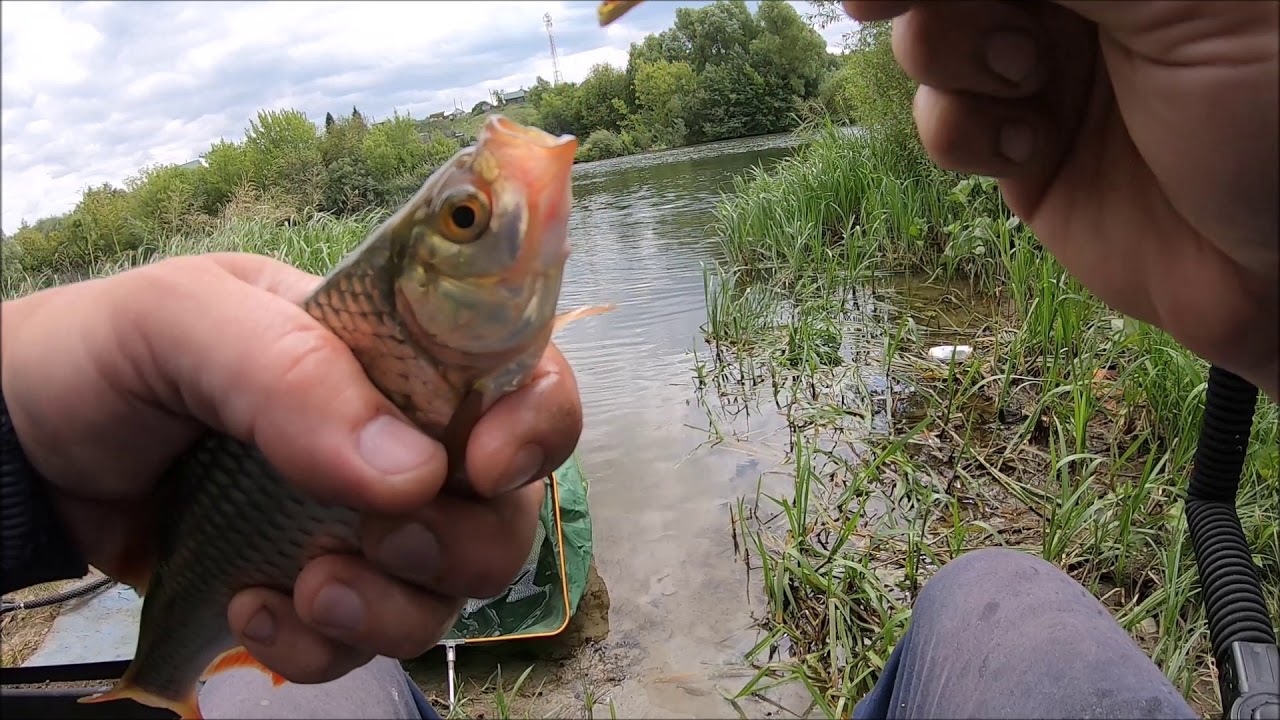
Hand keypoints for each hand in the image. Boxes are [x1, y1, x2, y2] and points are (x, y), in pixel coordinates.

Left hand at [0, 252, 583, 682]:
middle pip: (507, 507)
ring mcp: (361, 521)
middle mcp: (400, 439)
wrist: (22, 451)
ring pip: (450, 593)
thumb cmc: (106, 356)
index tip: (486, 467)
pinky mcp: (316, 587)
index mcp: (394, 350)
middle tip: (374, 539)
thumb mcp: (182, 323)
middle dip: (462, 543)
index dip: (537, 423)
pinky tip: (250, 612)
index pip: (519, 375)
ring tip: (299, 589)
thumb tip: (412, 477)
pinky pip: (366, 644)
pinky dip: (321, 650)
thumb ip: (289, 373)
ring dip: (391, 610)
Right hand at [842, 1, 1278, 397]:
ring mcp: (1043, 73)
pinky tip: (1035, 147)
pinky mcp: (1021, 153)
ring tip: (1025, 79)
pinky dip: (968, 135)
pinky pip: (944, 126)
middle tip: (927, 20)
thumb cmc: (1272, 109)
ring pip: (930, 45)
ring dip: (954, 60)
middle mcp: (1078, 5)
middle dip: (934, 4)